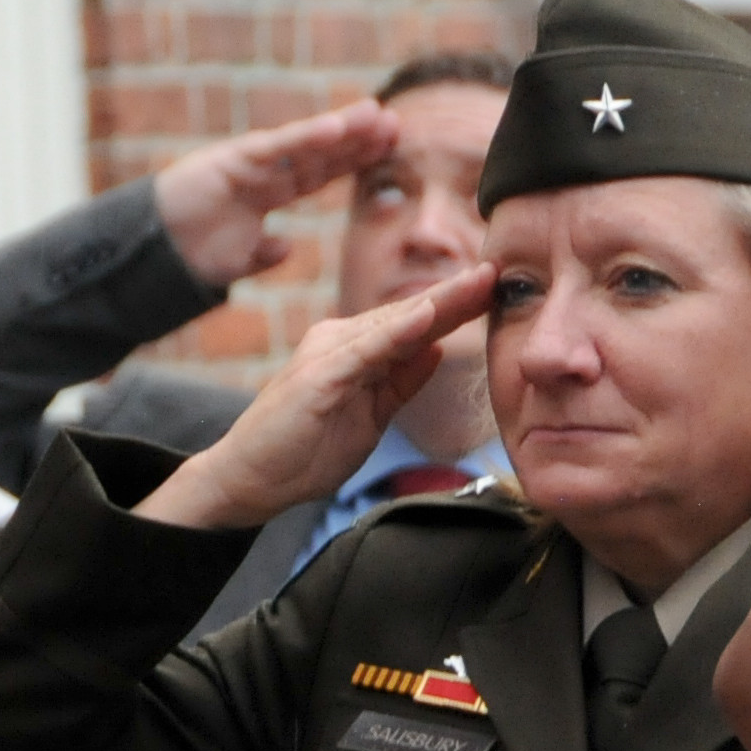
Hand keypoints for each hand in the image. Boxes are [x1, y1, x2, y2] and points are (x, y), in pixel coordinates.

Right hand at [139, 262, 498, 530]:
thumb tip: (436, 347)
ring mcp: (328, 355)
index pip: (415, 324)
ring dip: (438, 302)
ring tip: (477, 283)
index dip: (457, 306)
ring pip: (392, 323)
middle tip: (500, 270)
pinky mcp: (318, 377)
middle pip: (409, 314)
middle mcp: (341, 341)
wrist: (249, 480)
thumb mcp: (371, 415)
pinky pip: (365, 350)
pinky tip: (428, 315)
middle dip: (457, 294)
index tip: (497, 288)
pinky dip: (398, 332)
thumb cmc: (302, 451)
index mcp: (356, 350)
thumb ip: (400, 380)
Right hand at [154, 102, 406, 286]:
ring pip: (306, 144)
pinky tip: (338, 126)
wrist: (152, 255)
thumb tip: (288, 246)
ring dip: (342, 130)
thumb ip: (264, 252)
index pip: (321, 172)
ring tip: (377, 115)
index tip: (389, 149)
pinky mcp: (234, 159)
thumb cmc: (189, 255)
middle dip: (358, 140)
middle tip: (396, 123)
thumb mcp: (238, 260)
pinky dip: (307, 136)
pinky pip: (278, 147)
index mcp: (269, 193)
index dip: (353, 161)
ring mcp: (251, 163)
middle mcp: (264, 172)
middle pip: (320, 153)